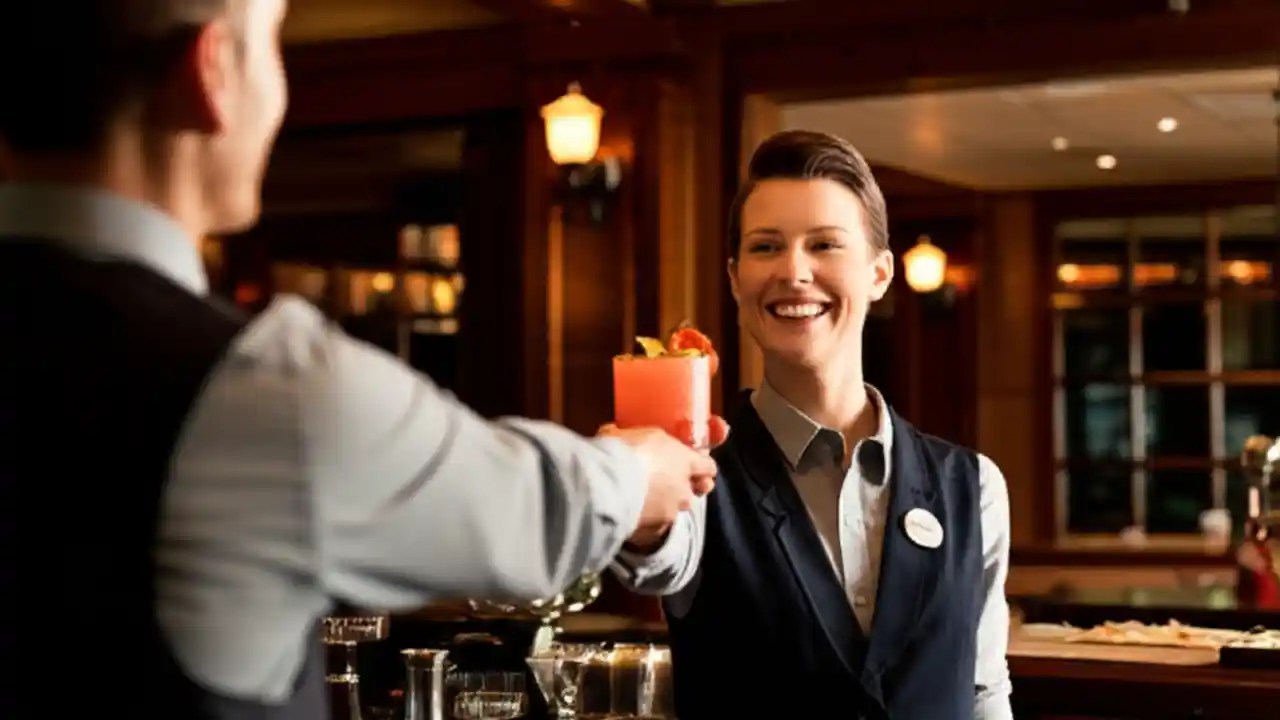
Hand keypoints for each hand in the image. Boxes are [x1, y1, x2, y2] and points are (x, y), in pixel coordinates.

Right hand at [598, 417, 728, 550]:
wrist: (607, 484)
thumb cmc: (621, 451)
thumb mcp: (629, 433)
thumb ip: (637, 439)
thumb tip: (622, 436)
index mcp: (684, 460)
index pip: (707, 467)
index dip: (702, 468)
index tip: (697, 468)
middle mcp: (683, 487)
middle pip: (691, 491)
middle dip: (681, 489)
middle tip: (665, 486)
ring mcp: (671, 511)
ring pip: (674, 510)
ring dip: (664, 506)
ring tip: (645, 503)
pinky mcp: (655, 531)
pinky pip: (655, 528)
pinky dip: (647, 523)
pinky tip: (633, 518)